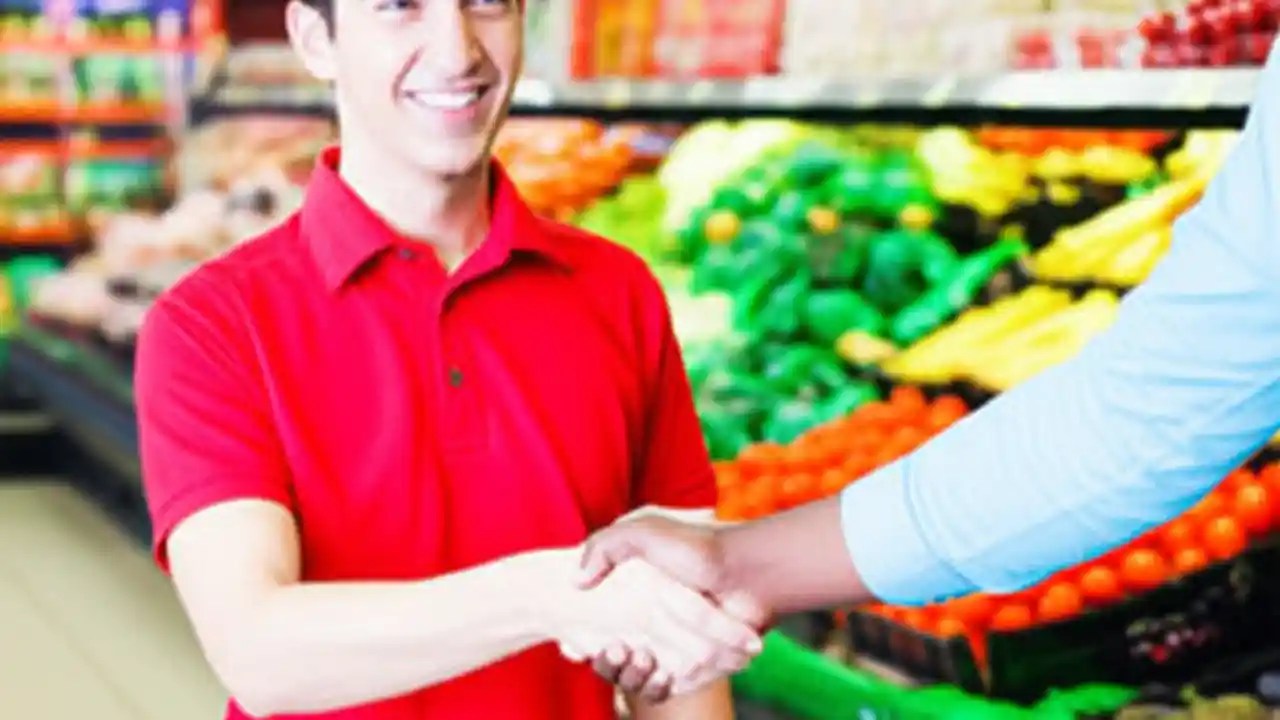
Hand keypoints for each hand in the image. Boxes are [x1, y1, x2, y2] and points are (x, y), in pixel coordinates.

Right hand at [576, 516, 771, 700]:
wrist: (748, 572)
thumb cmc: (698, 548)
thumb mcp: (643, 532)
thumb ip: (604, 547)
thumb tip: (577, 582)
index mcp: (634, 598)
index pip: (595, 627)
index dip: (581, 640)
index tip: (574, 642)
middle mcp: (649, 626)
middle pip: (612, 658)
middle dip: (606, 661)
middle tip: (615, 649)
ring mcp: (670, 649)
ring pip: (635, 678)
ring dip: (631, 675)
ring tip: (641, 658)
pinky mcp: (691, 669)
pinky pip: (665, 688)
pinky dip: (658, 685)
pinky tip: (661, 672)